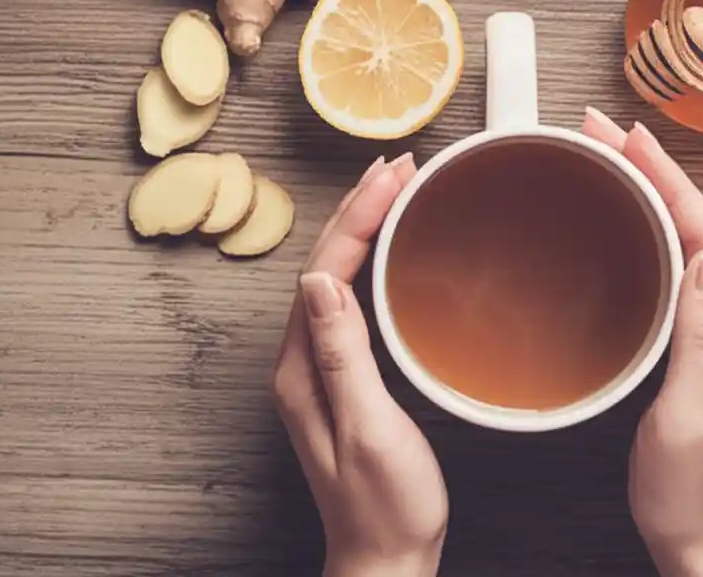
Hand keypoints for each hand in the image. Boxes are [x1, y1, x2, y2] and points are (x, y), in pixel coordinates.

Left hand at [272, 154, 448, 576]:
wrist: (385, 559)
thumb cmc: (385, 505)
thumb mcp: (369, 429)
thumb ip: (344, 356)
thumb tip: (322, 282)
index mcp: (302, 369)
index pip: (325, 270)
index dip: (359, 218)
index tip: (393, 176)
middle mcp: (302, 362)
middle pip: (325, 265)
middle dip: (360, 209)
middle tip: (401, 166)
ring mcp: (321, 370)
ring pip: (337, 277)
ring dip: (365, 229)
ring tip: (396, 190)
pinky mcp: (344, 378)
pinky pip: (353, 301)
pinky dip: (374, 264)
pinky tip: (394, 252)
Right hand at [582, 110, 702, 576]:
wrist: (700, 536)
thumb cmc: (693, 492)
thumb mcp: (692, 417)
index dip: (666, 178)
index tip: (627, 137)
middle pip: (692, 223)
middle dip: (649, 169)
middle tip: (599, 131)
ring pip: (679, 240)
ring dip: (644, 193)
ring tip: (604, 159)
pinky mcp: (689, 346)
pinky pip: (667, 268)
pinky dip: (639, 231)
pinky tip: (614, 226)